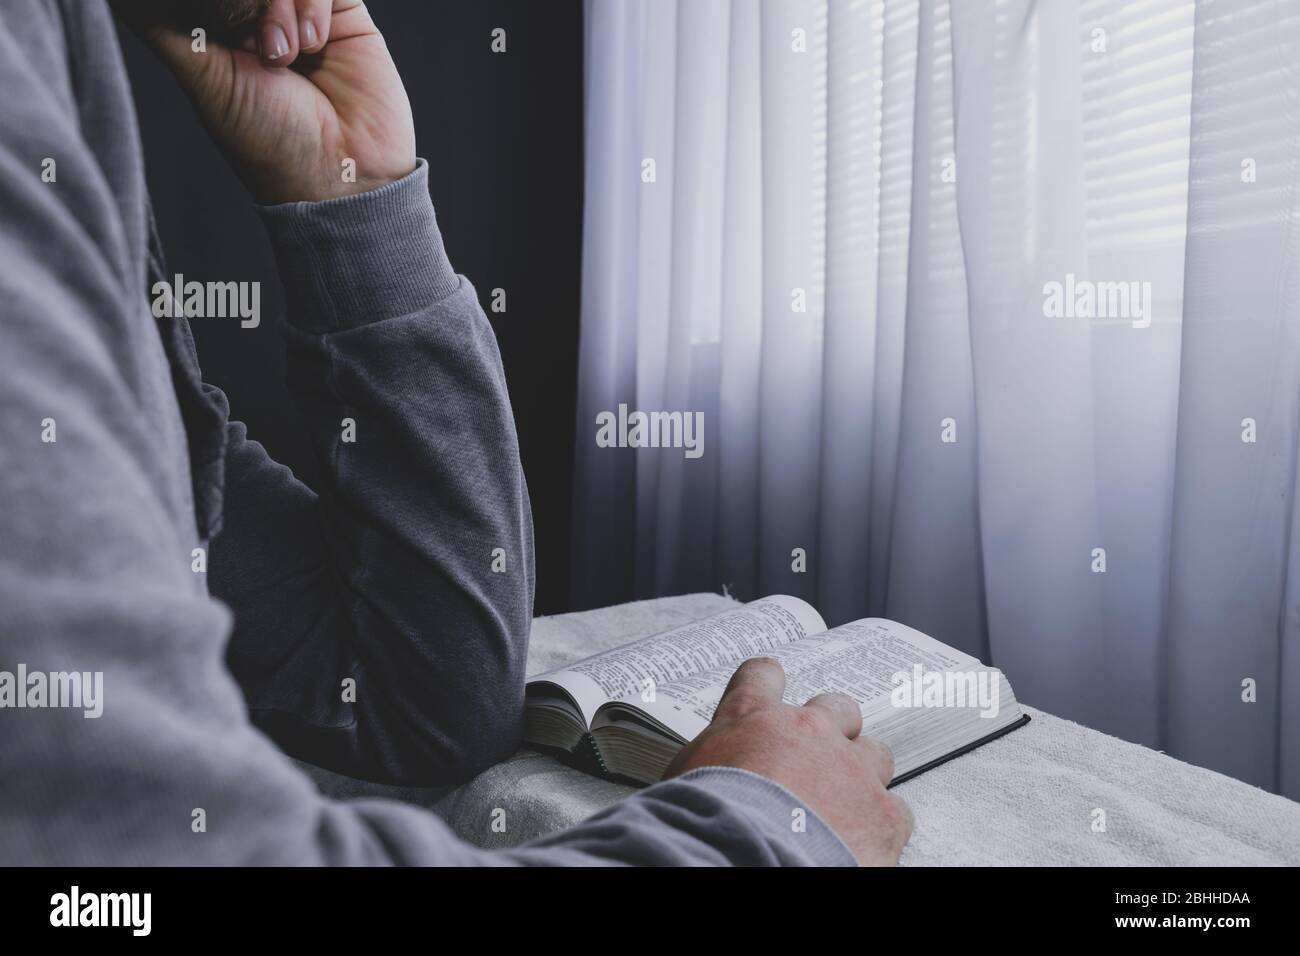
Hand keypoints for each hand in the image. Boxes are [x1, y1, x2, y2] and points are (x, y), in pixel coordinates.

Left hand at [118, 0, 416, 203]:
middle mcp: (255, 17)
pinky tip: (312, 46)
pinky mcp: (341, 14)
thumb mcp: (200, 75)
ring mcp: (298, 13)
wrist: (340, 175)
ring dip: (277, 6)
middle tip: (254, 47)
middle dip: (242, 1)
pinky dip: (310, 5)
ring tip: (283, 57)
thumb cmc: (269, 141)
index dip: (210, 0)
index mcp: (213, 29)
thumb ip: (160, 19)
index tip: (217, 30)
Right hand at [665, 658, 913, 865]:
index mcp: (751, 717)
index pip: (762, 675)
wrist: (741, 860)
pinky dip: (880, 827)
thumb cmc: (701, 822)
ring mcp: (851, 769)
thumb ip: (713, 761)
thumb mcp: (686, 779)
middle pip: (836, 708)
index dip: (769, 684)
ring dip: (862, 774)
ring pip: (875, 753)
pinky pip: (895, 810)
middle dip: (831, 730)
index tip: (771, 691)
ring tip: (843, 806)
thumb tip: (712, 775)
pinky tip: (860, 844)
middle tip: (816, 761)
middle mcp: (807, 731)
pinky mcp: (883, 814)